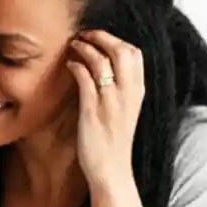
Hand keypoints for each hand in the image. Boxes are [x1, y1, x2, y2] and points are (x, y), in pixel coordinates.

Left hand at [66, 30, 144, 188]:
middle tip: (84, 35)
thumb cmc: (114, 144)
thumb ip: (122, 92)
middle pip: (122, 51)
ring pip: (102, 61)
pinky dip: (76, 66)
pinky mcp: (93, 111)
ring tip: (73, 45)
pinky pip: (85, 79)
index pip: (135, 54)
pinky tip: (69, 65)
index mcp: (138, 93)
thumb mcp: (126, 113)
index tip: (100, 38)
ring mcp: (111, 102)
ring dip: (85, 48)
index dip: (116, 40)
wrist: (111, 172)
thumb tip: (108, 72)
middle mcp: (128, 94)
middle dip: (102, 37)